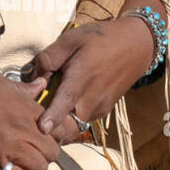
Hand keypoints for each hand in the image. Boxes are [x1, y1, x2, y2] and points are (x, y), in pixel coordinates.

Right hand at [0, 71, 62, 169]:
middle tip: (31, 155)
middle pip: (53, 152)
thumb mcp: (0, 83)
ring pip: (40, 168)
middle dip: (45, 156)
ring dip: (32, 169)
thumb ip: (24, 88)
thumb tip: (41, 84)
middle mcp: (24, 128)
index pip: (61, 129)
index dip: (56, 137)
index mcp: (28, 109)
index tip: (44, 139)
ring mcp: (10, 147)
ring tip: (19, 165)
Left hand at [32, 14, 156, 137]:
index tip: (42, 129)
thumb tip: (33, 77)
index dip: (52, 118)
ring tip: (54, 100)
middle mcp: (92, 99)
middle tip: (37, 108)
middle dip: (49, 121)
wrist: (136, 46)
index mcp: (82, 78)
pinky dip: (71, 116)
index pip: (65, 103)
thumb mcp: (71, 40)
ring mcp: (99, 108)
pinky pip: (81, 120)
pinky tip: (68, 99)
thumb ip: (49, 58)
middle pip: (65, 123)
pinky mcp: (103, 111)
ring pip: (72, 124)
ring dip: (60, 119)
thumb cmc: (101, 40)